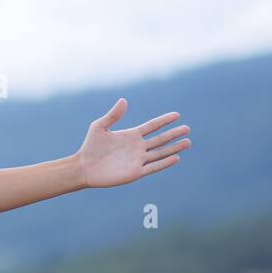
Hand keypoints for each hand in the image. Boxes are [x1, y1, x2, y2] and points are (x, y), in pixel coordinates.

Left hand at [76, 98, 190, 187]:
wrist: (84, 167)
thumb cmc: (90, 146)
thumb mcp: (99, 127)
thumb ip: (113, 115)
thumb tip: (124, 100)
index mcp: (131, 135)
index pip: (151, 126)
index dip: (163, 121)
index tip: (176, 115)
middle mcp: (137, 147)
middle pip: (160, 139)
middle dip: (173, 134)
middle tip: (187, 128)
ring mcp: (138, 160)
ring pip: (160, 153)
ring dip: (174, 148)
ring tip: (187, 142)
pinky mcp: (135, 172)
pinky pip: (154, 167)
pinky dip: (165, 162)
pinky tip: (176, 157)